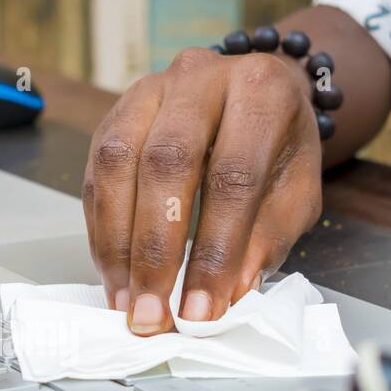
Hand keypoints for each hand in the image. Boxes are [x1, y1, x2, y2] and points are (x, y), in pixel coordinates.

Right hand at [82, 47, 323, 334]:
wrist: (254, 96)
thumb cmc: (277, 150)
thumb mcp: (295, 195)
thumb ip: (265, 240)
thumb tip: (228, 295)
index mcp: (261, 91)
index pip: (233, 178)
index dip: (214, 252)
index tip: (201, 310)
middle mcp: (200, 76)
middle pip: (166, 163)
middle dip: (155, 251)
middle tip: (153, 313)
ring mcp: (150, 90)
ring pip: (117, 163)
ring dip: (117, 245)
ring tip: (126, 301)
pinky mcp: (115, 113)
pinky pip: (95, 174)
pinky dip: (101, 232)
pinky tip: (114, 273)